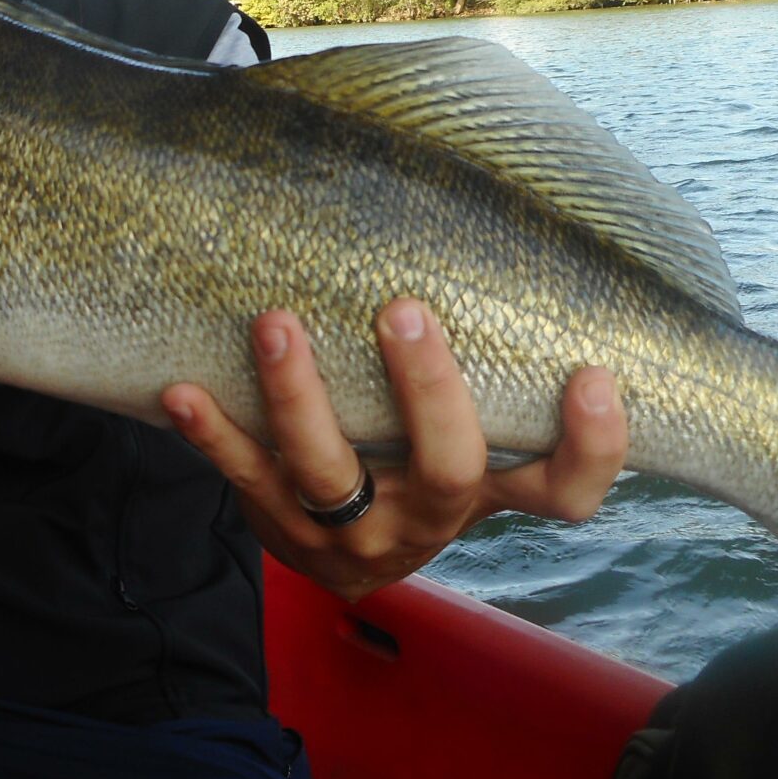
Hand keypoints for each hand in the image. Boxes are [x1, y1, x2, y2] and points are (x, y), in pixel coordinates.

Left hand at [162, 300, 625, 603]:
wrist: (341, 549)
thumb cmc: (415, 459)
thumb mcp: (467, 433)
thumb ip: (491, 368)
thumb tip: (500, 229)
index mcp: (487, 492)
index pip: (565, 491)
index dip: (592, 447)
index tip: (595, 375)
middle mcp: (426, 519)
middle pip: (450, 470)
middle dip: (429, 392)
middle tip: (403, 312)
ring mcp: (350, 533)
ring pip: (329, 473)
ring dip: (299, 397)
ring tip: (275, 324)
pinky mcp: (280, 526)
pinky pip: (242, 477)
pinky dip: (211, 434)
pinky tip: (182, 391)